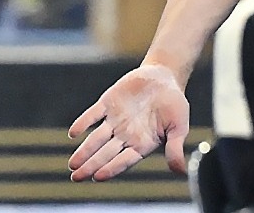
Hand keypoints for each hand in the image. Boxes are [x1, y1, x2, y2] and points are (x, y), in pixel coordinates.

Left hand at [68, 65, 189, 180]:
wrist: (165, 76)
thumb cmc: (174, 104)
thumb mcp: (179, 126)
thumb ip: (175, 148)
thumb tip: (181, 171)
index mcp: (141, 143)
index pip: (123, 160)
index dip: (111, 168)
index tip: (98, 176)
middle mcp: (125, 135)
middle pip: (105, 153)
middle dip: (90, 165)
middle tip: (76, 176)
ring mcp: (115, 120)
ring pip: (96, 138)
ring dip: (84, 150)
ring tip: (73, 164)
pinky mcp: (108, 103)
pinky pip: (93, 115)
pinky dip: (83, 123)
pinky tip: (74, 133)